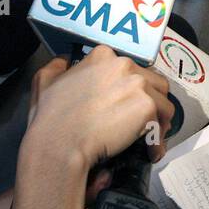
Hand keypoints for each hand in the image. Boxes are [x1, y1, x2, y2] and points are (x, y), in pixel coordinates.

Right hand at [25, 48, 174, 185]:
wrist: (59, 142)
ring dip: (159, 121)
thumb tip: (63, 61)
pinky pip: (163, 124)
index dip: (133, 90)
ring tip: (150, 140)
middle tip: (144, 124)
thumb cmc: (50, 118)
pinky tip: (150, 152)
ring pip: (163, 102)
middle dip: (151, 104)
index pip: (132, 69)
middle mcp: (124, 64)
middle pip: (153, 83)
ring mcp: (137, 84)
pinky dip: (158, 140)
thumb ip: (57, 66)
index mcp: (102, 55)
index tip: (128, 106)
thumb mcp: (44, 81)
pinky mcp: (146, 106)